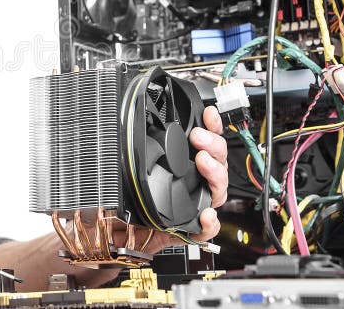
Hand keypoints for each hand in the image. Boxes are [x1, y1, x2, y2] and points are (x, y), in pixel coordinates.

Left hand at [141, 105, 226, 252]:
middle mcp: (196, 183)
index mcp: (188, 166)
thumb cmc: (133, 198)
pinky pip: (208, 228)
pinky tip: (206, 214)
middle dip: (213, 145)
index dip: (212, 127)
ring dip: (215, 173)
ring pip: (218, 190)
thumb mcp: (139, 167)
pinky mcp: (192, 229)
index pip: (207, 143)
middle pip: (219, 162)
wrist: (124, 229)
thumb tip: (140, 126)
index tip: (208, 114)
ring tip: (204, 161)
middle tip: (199, 137)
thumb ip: (146, 148)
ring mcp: (196, 205)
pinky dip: (210, 222)